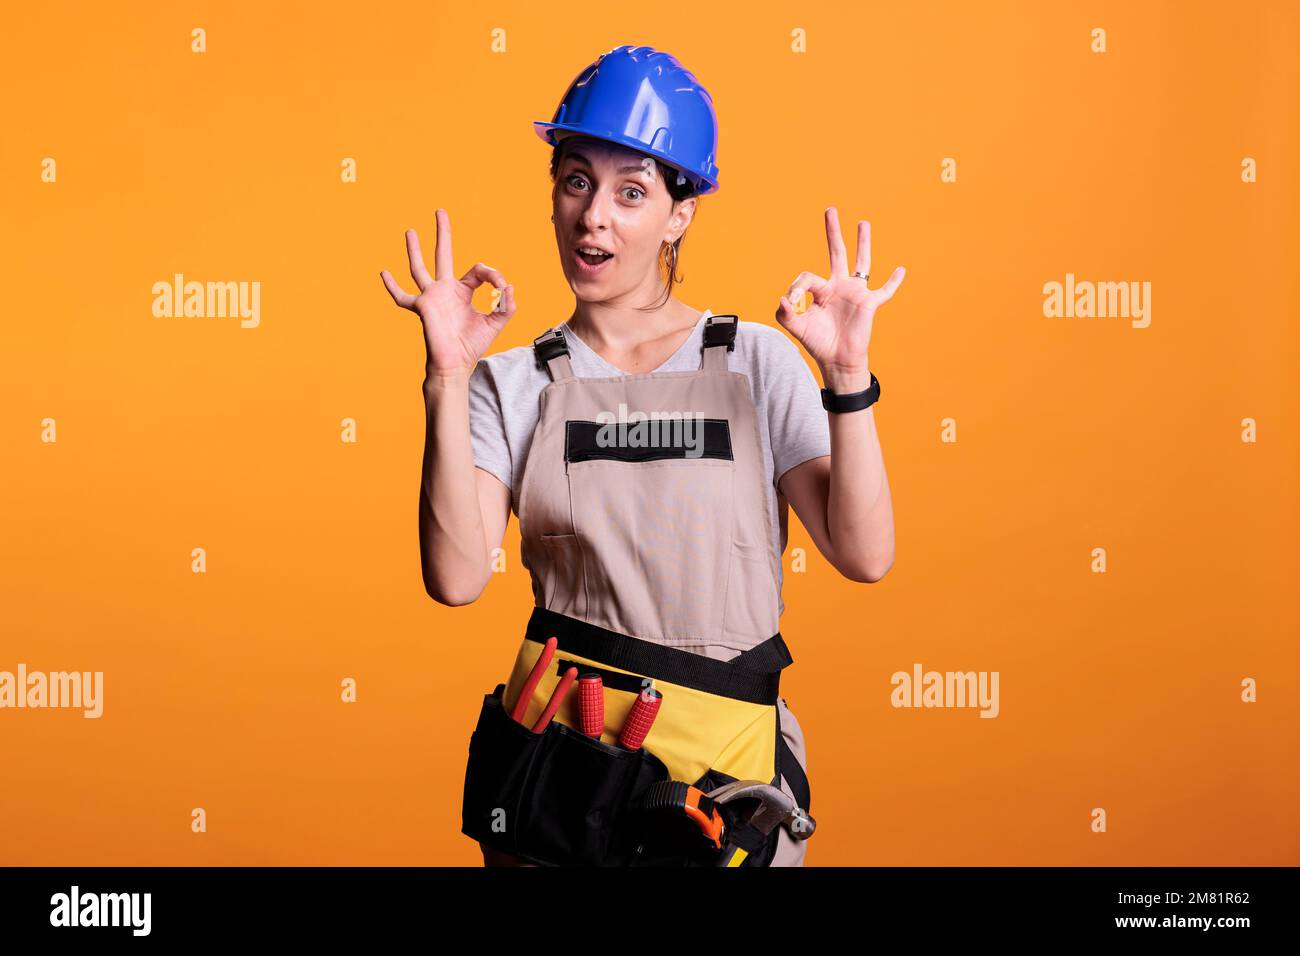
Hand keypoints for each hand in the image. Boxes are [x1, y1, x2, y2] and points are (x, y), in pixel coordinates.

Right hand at [380, 209, 516, 378]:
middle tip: (440, 211)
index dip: (493, 276)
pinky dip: (392, 287)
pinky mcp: (422, 307)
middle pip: (443, 255)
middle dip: (443, 233)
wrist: (456, 364)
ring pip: (420, 268)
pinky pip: (403, 297)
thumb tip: (508, 287)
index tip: (502, 289)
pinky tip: (383, 273)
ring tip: (410, 231)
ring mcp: (431, 297)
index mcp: (463, 291)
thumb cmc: (472, 345)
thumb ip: (507, 305)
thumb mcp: (496, 323)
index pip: (478, 270)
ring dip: (415, 249)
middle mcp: (446, 290)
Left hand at [776, 207, 904, 387]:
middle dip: (833, 232)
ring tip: (863, 223)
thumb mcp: (796, 328)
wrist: (837, 360)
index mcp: (820, 290)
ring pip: (861, 262)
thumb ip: (785, 314)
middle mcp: (838, 286)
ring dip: (863, 243)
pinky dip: (893, 282)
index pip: (807, 278)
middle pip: (837, 252)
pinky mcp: (869, 303)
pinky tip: (900, 270)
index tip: (791, 302)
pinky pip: (884, 291)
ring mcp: (855, 292)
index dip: (796, 288)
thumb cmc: (818, 343)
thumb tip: (782, 298)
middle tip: (830, 210)